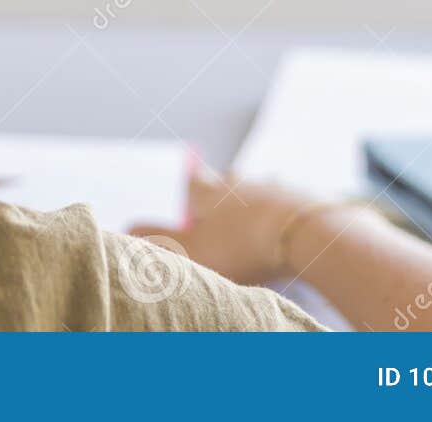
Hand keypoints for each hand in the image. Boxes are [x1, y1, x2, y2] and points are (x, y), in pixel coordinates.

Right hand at [129, 168, 318, 286]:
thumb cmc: (242, 244)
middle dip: (222, 195)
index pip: (192, 183)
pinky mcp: (306, 196)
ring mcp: (276, 185)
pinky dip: (285, 213)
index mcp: (210, 192)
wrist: (306, 234)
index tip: (187, 201)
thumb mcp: (191, 250)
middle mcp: (241, 181)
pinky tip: (288, 230)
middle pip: (228, 182)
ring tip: (256, 225)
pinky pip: (291, 201)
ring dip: (256, 202)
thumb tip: (125, 229)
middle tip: (221, 216)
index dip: (187, 191)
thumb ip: (156, 240)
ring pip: (260, 188)